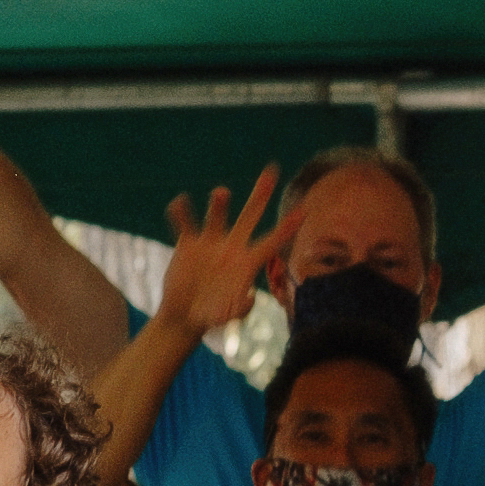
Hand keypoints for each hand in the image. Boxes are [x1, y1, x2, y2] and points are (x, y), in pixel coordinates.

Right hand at [153, 167, 296, 337]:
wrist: (186, 315)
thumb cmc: (213, 317)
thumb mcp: (228, 315)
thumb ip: (240, 308)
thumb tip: (250, 298)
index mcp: (249, 262)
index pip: (273, 240)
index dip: (287, 227)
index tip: (304, 210)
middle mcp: (233, 246)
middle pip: (250, 215)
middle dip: (261, 193)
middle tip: (272, 169)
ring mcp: (210, 242)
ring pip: (218, 214)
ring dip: (219, 204)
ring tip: (222, 193)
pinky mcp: (188, 243)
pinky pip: (185, 222)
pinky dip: (181, 212)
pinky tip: (180, 204)